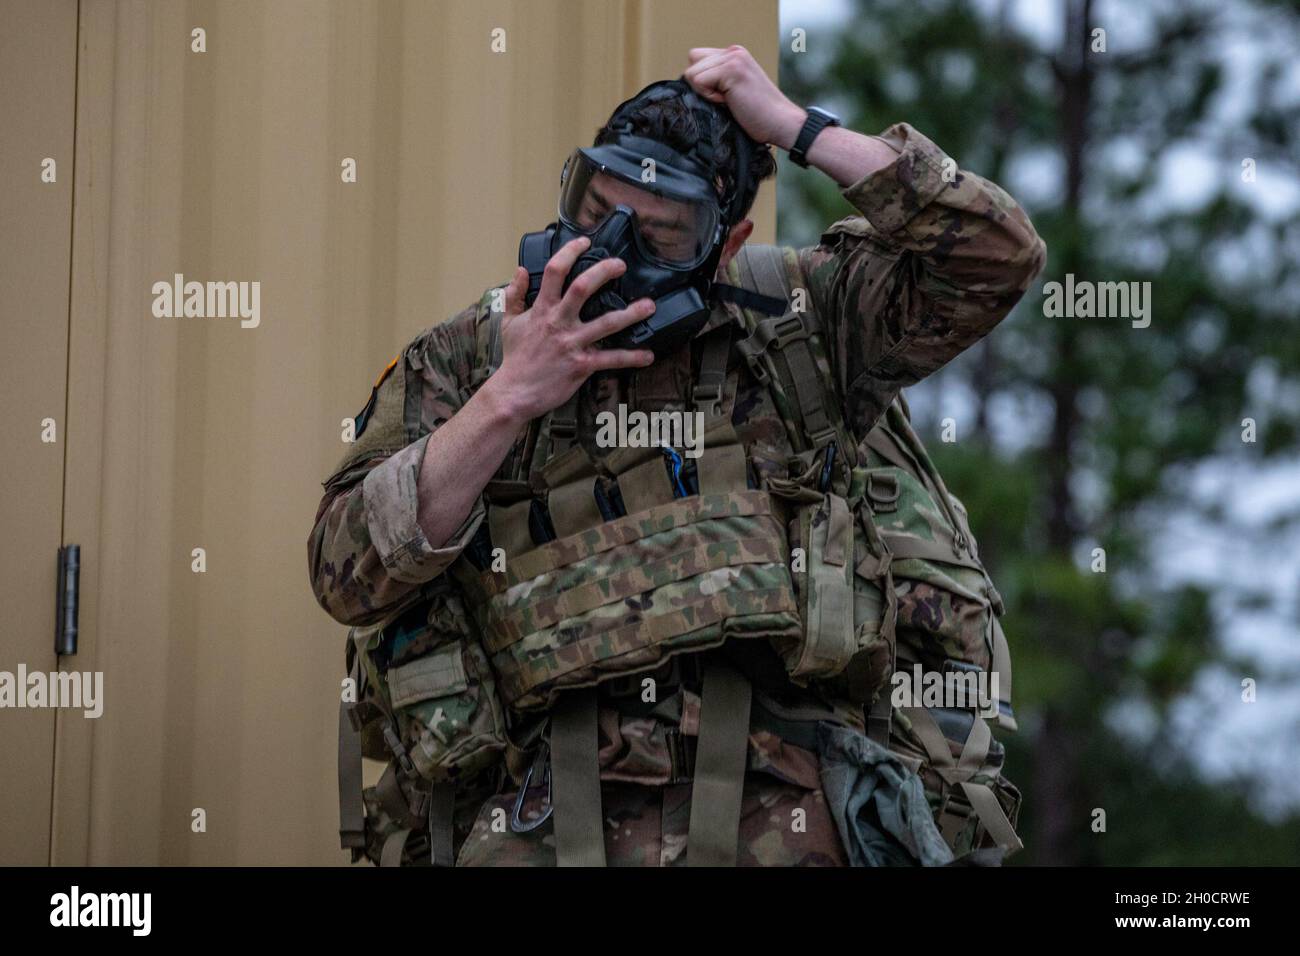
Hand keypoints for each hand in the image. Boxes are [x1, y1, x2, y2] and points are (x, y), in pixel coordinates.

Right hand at [487, 236, 655, 422]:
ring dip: (631, 314)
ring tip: (649, 306)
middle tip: (621, 264)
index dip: (570, 252)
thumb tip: (520, 270)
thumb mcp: (509, 322)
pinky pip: (611, 359)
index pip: (554, 271)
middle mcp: (558, 322)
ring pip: (606, 323)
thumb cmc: (515, 357)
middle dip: (604, 272)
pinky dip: (631, 358)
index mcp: (542, 309)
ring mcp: (571, 343)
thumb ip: (514, 294)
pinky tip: (648, 355)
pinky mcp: (581, 365)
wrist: (514, 392)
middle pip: (583, 288)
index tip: (585, 241)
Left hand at [684, 45, 804, 149]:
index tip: (724, 98)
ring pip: (692, 73)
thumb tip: (686, 87)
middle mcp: (733, 52)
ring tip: (730, 101)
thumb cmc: (758, 116)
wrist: (782, 123)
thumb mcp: (733, 92)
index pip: (697, 61)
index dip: (703, 83)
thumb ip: (715, 81)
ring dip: (706, 93)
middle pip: (692, 64)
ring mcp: (733, 58)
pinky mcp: (732, 68)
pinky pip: (699, 81)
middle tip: (727, 100)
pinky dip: (710, 97)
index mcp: (733, 55)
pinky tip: (730, 102)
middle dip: (702, 87)